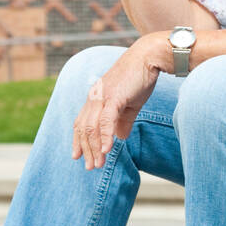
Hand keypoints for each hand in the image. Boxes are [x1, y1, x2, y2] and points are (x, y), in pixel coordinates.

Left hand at [71, 38, 160, 169]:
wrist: (148, 57)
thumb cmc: (139, 78)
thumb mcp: (130, 103)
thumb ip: (123, 121)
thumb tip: (120, 138)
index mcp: (96, 98)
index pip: (81, 122)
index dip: (78, 140)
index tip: (77, 156)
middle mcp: (94, 97)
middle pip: (84, 128)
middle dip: (86, 149)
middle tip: (90, 167)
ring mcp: (102, 97)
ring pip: (92, 127)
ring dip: (94, 147)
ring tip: (98, 164)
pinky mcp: (114, 97)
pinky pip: (106, 120)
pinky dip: (105, 136)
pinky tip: (107, 149)